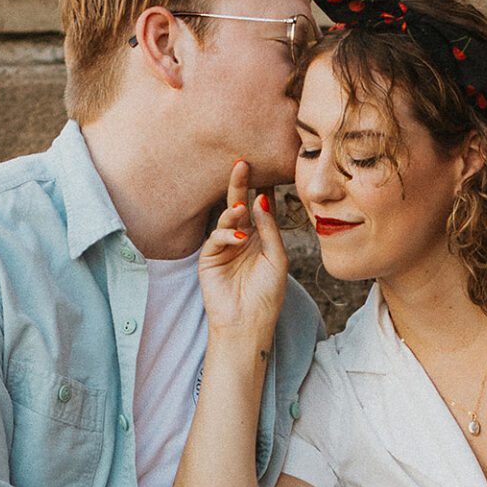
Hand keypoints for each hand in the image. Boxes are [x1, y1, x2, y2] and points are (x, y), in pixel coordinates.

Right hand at [199, 161, 288, 350]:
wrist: (249, 323)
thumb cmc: (267, 295)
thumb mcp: (277, 258)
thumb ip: (270, 229)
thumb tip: (261, 200)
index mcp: (260, 239)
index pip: (260, 209)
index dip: (263, 189)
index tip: (266, 168)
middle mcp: (241, 239)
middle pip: (239, 205)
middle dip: (239, 185)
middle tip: (242, 162)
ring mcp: (224, 248)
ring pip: (226, 219)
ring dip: (233, 211)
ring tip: (240, 209)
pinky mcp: (208, 258)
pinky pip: (215, 238)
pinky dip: (226, 235)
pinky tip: (238, 238)